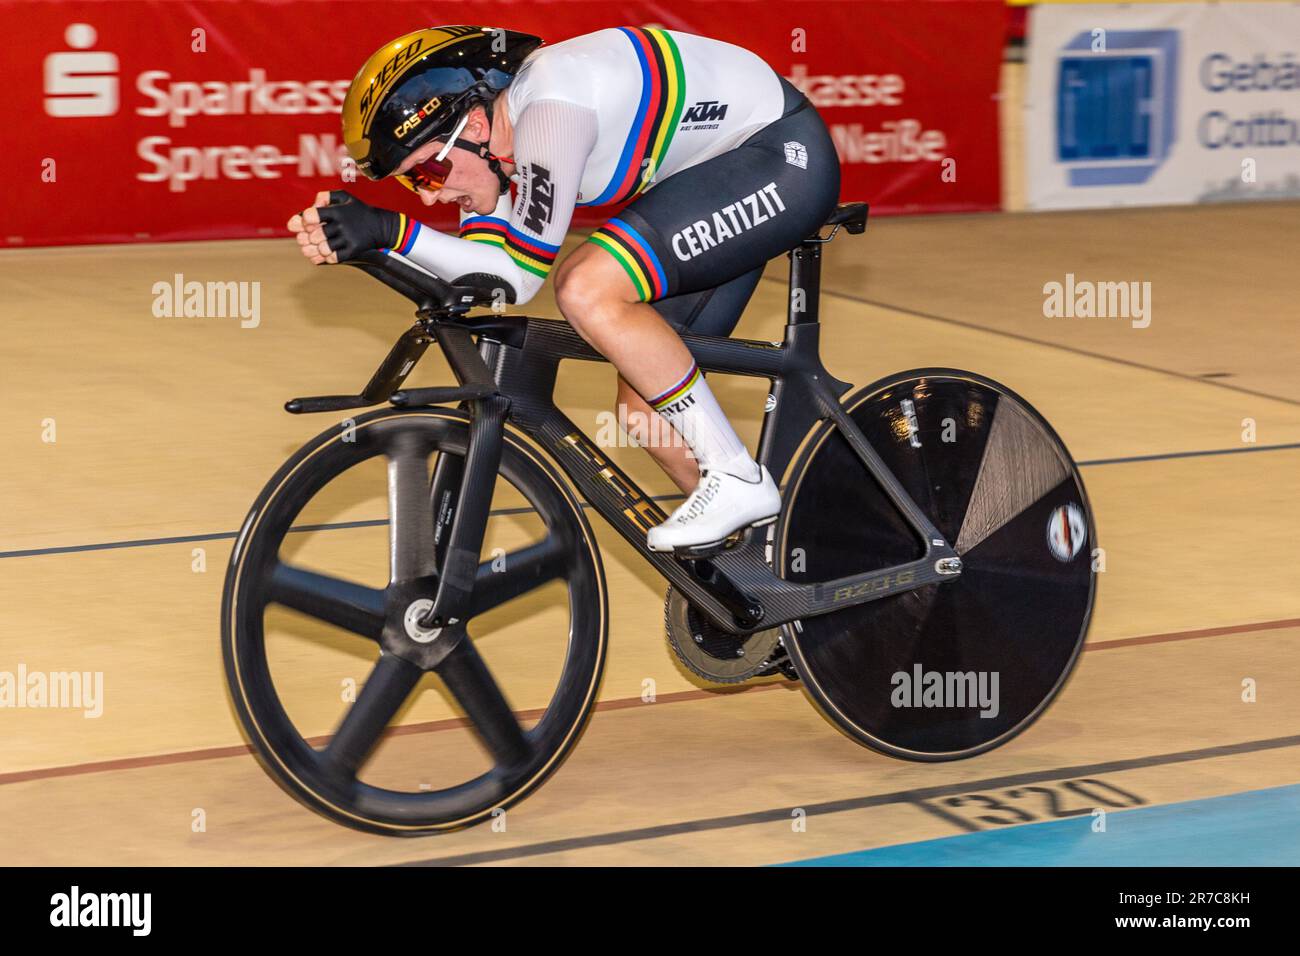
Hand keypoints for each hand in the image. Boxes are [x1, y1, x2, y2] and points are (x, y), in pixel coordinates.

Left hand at [286, 191, 400, 263]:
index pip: (311, 216)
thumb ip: (324, 196)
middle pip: (315, 236)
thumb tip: (312, 206)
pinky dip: (326, 258)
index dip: (304, 221)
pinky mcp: (353, 250)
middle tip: (309, 239)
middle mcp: (342, 225)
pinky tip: (326, 253)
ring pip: (323, 249)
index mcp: (337, 211)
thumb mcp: (344, 197)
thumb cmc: (358, 211)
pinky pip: (334, 258)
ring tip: (315, 247)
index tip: (307, 223)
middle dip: (308, 238)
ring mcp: (348, 239)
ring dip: (316, 250)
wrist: (380, 226)